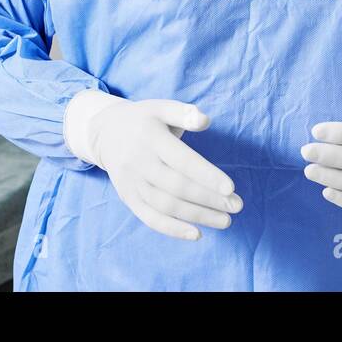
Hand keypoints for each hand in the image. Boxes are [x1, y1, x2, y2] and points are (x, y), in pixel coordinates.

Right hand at [64, 90, 241, 239]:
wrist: (105, 133)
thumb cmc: (144, 119)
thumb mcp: (160, 107)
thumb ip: (183, 113)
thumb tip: (204, 120)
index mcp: (150, 137)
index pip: (182, 160)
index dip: (206, 175)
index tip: (230, 187)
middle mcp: (139, 162)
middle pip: (177, 186)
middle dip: (209, 199)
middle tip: (237, 205)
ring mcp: (132, 182)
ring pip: (166, 205)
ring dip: (198, 216)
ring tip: (225, 221)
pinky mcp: (129, 198)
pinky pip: (150, 218)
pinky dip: (173, 230)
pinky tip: (197, 234)